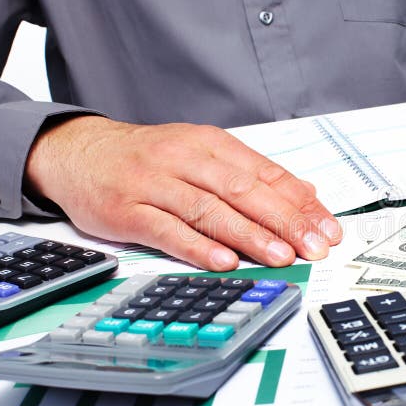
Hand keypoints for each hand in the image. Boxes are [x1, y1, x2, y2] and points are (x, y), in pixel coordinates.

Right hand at [25, 116, 341, 270]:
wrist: (78, 151)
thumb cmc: (147, 157)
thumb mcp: (200, 153)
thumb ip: (249, 174)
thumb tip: (303, 195)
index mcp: (209, 144)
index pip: (265, 173)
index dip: (300, 202)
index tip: (328, 227)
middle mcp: (185, 158)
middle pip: (243, 190)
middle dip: (285, 221)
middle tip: (314, 247)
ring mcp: (153, 183)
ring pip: (209, 210)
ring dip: (249, 236)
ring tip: (282, 256)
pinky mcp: (126, 210)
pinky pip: (166, 230)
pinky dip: (197, 247)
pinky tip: (223, 261)